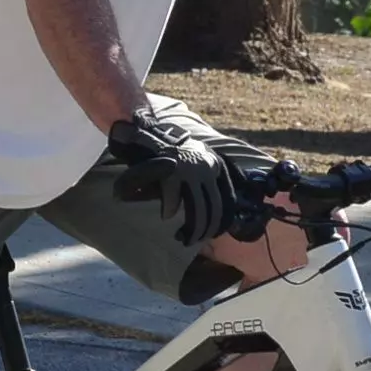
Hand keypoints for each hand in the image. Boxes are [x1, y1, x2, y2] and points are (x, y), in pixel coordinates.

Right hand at [107, 107, 243, 246]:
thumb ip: (205, 181)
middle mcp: (206, 168)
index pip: (226, 200)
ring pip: (197, 208)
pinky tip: (166, 216)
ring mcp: (189, 169)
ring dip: (192, 227)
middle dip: (206, 229)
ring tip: (184, 237)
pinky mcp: (172, 171)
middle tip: (194, 240)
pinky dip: (169, 210)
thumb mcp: (194, 163)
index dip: (221, 221)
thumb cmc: (167, 152)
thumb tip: (216, 211)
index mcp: (214, 165)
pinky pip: (173, 200)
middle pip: (213, 207)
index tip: (212, 233)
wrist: (144, 131)